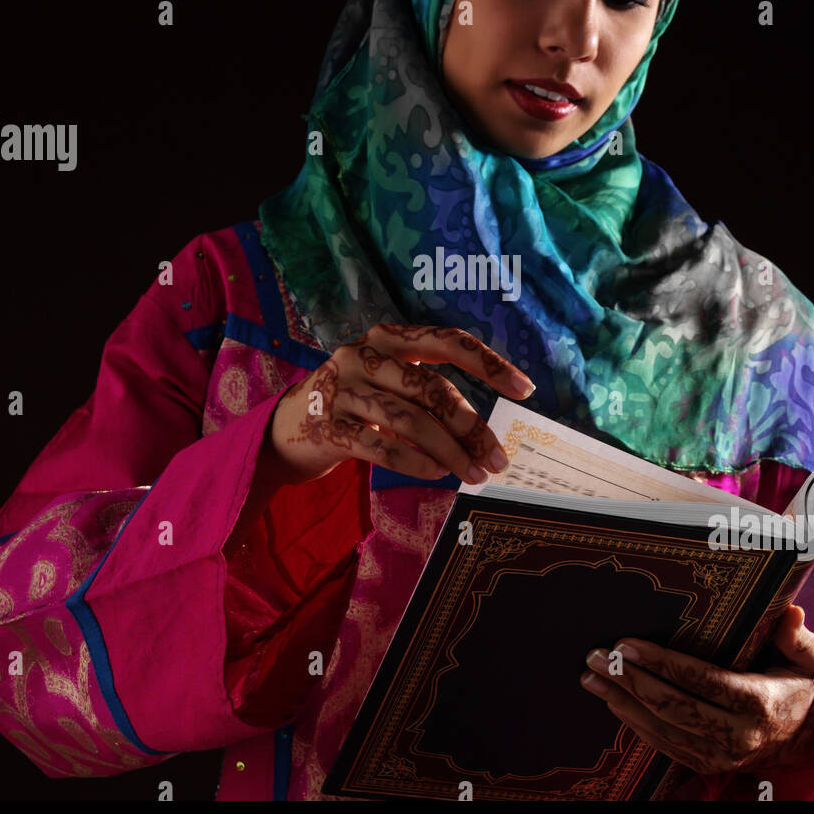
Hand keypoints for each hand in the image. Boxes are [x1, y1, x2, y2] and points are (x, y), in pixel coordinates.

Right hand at [266, 323, 534, 485]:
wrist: (287, 427)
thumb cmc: (356, 404)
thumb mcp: (388, 383)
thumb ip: (429, 395)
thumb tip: (485, 434)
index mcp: (387, 338)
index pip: (447, 341)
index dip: (489, 363)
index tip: (526, 389)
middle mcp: (362, 355)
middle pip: (430, 388)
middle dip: (471, 427)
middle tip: (498, 458)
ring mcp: (341, 390)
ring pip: (409, 421)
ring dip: (449, 453)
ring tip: (473, 475)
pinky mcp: (326, 426)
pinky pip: (381, 447)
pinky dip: (415, 463)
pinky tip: (436, 473)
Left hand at [579, 605, 813, 774]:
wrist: (804, 739)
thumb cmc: (797, 685)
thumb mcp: (809, 658)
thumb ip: (797, 636)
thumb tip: (789, 611)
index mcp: (759, 703)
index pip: (701, 681)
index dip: (660, 663)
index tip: (626, 645)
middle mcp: (737, 736)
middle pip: (673, 706)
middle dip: (629, 680)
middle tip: (595, 656)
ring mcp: (720, 756)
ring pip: (661, 729)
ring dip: (621, 702)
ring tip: (591, 676)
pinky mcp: (706, 765)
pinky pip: (663, 745)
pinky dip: (634, 723)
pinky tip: (612, 700)